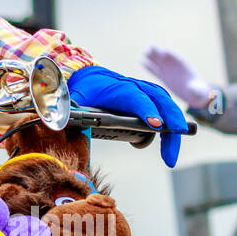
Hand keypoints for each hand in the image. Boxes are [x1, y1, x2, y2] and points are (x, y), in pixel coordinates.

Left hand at [67, 66, 187, 167]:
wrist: (89, 78)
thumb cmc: (83, 90)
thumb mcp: (73, 97)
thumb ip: (68, 106)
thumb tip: (59, 119)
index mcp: (116, 88)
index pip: (134, 97)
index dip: (145, 109)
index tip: (155, 126)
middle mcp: (134, 87)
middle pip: (158, 99)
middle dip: (171, 118)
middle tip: (177, 138)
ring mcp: (145, 92)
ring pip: (166, 105)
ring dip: (175, 127)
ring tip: (169, 158)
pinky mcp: (150, 100)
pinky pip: (166, 111)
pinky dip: (171, 128)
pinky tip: (168, 150)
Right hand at [141, 46, 213, 109]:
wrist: (194, 95)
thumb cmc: (198, 92)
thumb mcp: (197, 91)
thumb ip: (194, 90)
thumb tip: (192, 89)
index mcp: (182, 66)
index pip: (175, 57)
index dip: (169, 54)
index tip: (164, 53)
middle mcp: (173, 66)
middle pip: (164, 56)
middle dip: (158, 53)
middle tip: (150, 51)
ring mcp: (166, 71)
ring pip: (157, 61)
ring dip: (152, 57)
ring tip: (145, 53)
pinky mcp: (162, 77)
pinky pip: (153, 70)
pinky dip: (148, 66)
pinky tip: (142, 62)